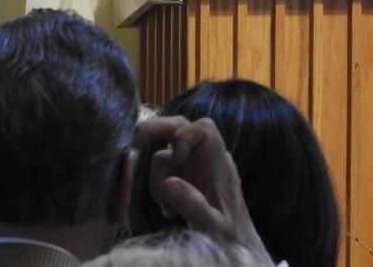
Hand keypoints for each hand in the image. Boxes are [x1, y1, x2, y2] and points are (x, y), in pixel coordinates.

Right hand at [134, 116, 272, 266]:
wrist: (238, 245)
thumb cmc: (230, 236)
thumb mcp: (213, 226)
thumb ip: (193, 204)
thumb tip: (170, 182)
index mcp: (218, 164)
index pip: (204, 129)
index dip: (183, 137)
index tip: (175, 161)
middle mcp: (207, 160)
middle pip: (180, 127)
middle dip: (155, 131)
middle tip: (135, 145)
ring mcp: (196, 168)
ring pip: (166, 154)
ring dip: (158, 178)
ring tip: (168, 209)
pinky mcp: (188, 179)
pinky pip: (166, 171)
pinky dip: (161, 187)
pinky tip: (170, 211)